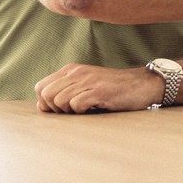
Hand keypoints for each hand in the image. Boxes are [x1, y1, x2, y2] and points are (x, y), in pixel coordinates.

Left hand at [34, 63, 162, 112]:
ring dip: (69, 111)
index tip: (60, 110)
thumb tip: (41, 106)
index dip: (45, 102)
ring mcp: (88, 80)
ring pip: (59, 100)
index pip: (40, 86)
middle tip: (72, 112)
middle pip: (46, 94)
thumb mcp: (85, 87)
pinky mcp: (99, 90)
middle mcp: (77, 72)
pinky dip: (82, 112)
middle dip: (54, 108)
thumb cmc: (113, 90)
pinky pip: (76, 104)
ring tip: (85, 110)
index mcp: (71, 70)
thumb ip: (64, 92)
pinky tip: (94, 108)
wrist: (142, 85)